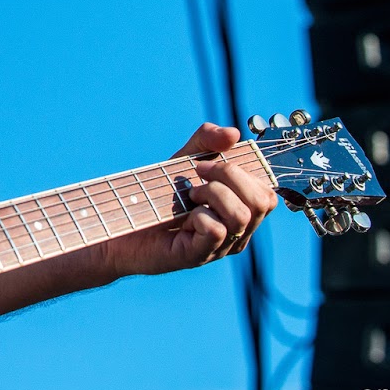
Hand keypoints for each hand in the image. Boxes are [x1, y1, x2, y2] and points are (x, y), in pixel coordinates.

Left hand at [91, 122, 277, 279]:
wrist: (121, 218)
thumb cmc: (158, 193)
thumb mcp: (185, 158)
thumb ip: (207, 140)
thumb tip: (233, 133)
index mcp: (240, 210)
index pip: (267, 192)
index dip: (243, 171)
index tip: (206, 163)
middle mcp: (237, 231)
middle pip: (262, 201)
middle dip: (229, 176)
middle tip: (197, 174)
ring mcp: (220, 246)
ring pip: (241, 216)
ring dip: (213, 194)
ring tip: (190, 195)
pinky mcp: (198, 256)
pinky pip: (217, 231)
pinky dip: (201, 215)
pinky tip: (185, 215)